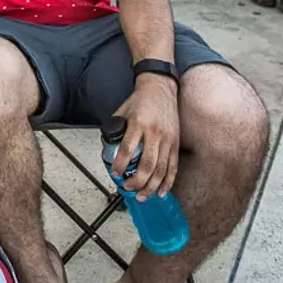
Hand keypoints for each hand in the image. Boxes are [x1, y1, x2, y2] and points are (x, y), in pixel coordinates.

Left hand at [111, 76, 180, 199]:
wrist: (160, 87)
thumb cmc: (140, 99)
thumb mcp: (122, 111)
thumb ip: (115, 130)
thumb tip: (107, 147)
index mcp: (138, 124)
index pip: (127, 149)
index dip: (121, 165)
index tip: (115, 173)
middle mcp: (154, 133)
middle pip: (147, 165)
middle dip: (137, 182)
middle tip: (128, 189)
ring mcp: (167, 139)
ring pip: (160, 169)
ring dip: (151, 186)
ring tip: (142, 196)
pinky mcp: (175, 143)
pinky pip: (173, 167)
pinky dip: (167, 181)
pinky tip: (161, 191)